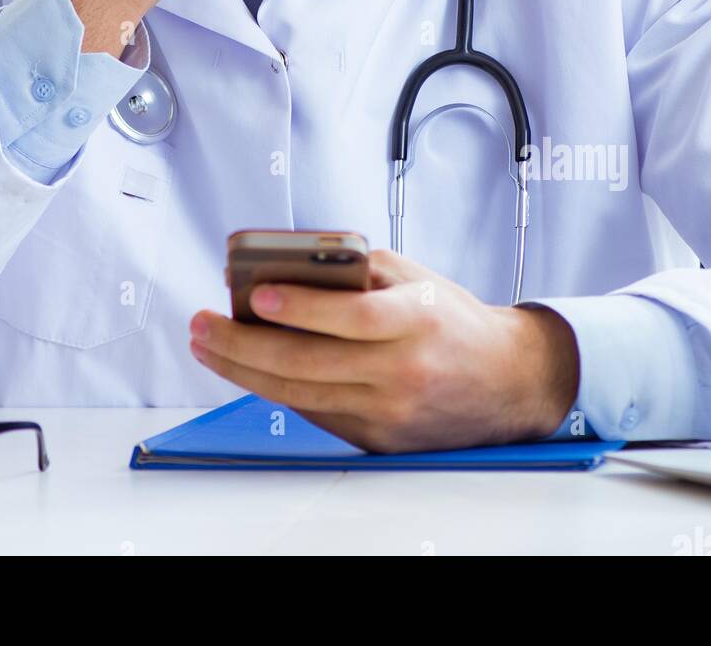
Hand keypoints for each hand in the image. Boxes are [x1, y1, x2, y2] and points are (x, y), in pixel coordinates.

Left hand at [188, 250, 580, 453]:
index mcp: (415, 321)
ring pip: (301, 395)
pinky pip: (316, 413)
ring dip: (243, 370)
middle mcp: (402, 371)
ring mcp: (389, 412)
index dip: (300, 307)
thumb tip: (284, 271)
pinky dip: (277, 390)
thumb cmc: (451, 320)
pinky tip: (247, 369)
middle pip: (310, 364)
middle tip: (202, 324)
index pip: (351, 316)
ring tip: (208, 344)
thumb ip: (355, 270)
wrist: (507, 381)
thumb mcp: (413, 277)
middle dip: (243, 344)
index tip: (255, 294)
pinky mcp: (379, 440)